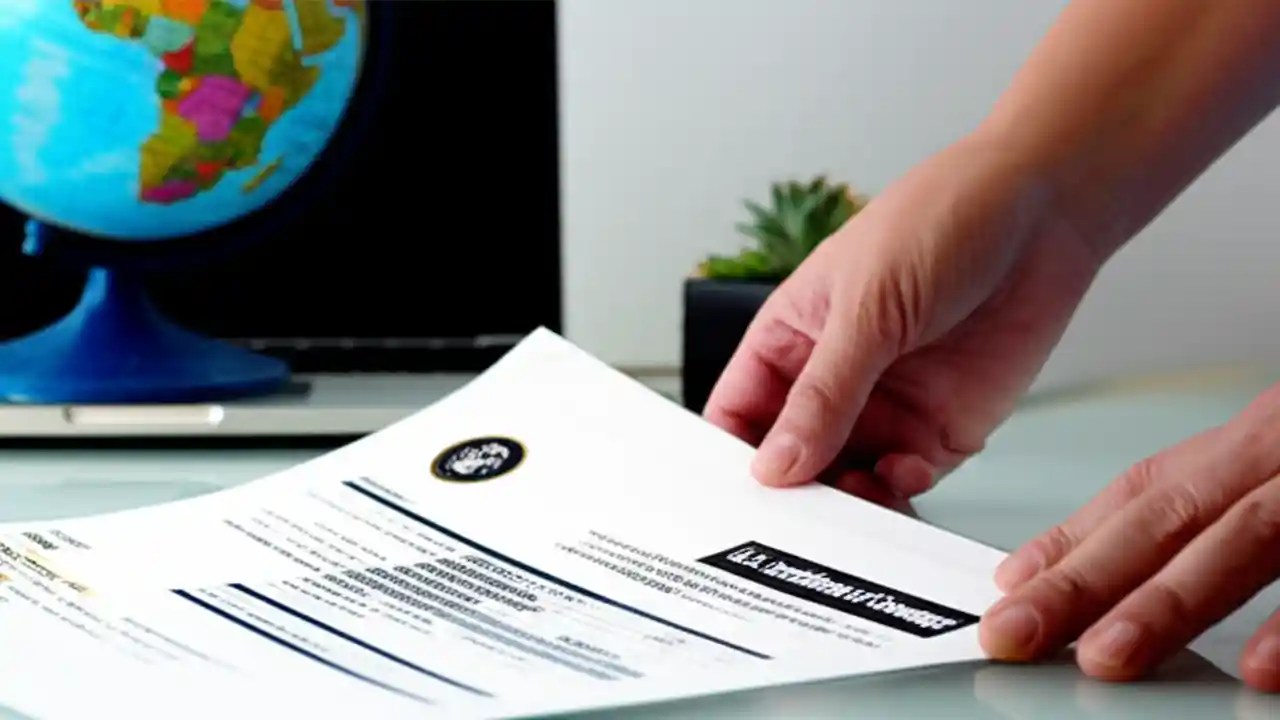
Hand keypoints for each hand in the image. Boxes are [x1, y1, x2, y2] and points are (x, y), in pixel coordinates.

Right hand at [703, 133, 1101, 500]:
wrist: (1048, 210)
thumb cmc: (942, 221)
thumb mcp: (866, 308)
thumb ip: (823, 395)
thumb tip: (774, 466)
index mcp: (792, 338)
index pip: (739, 411)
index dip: (730, 456)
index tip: (734, 498)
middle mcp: (833, 380)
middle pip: (790, 459)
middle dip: (792, 492)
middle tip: (796, 524)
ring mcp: (886, 407)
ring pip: (846, 481)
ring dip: (848, 502)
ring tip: (854, 509)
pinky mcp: (941, 429)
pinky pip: (906, 482)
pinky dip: (901, 494)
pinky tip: (907, 474)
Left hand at [982, 385, 1279, 692]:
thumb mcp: (1276, 455)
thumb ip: (1195, 503)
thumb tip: (1080, 564)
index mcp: (1247, 446)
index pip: (1141, 492)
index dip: (1071, 539)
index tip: (1006, 587)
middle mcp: (1276, 456)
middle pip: (1166, 517)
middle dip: (1083, 580)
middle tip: (1013, 633)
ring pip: (1241, 539)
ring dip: (1166, 601)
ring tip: (1105, 655)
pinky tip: (1256, 669)